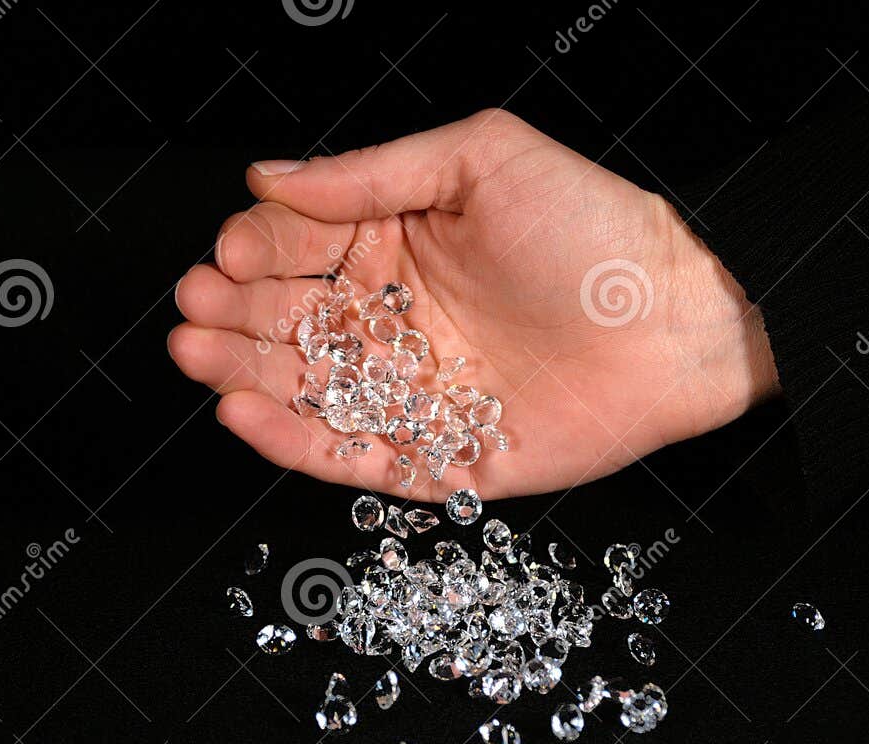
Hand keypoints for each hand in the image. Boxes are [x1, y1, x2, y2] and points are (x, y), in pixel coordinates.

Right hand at [169, 108, 778, 500]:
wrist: (676, 322)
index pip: (302, 247)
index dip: (256, 250)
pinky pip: (352, 456)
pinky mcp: (438, 457)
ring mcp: (413, 391)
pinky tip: (248, 414)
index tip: (227, 253)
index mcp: (398, 245)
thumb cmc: (593, 230)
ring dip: (246, 375)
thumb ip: (373, 174)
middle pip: (291, 321)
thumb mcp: (482, 161)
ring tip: (198, 356)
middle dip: (234, 315)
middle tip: (192, 311)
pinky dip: (296, 442)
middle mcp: (397, 320)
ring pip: (307, 390)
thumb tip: (272, 174)